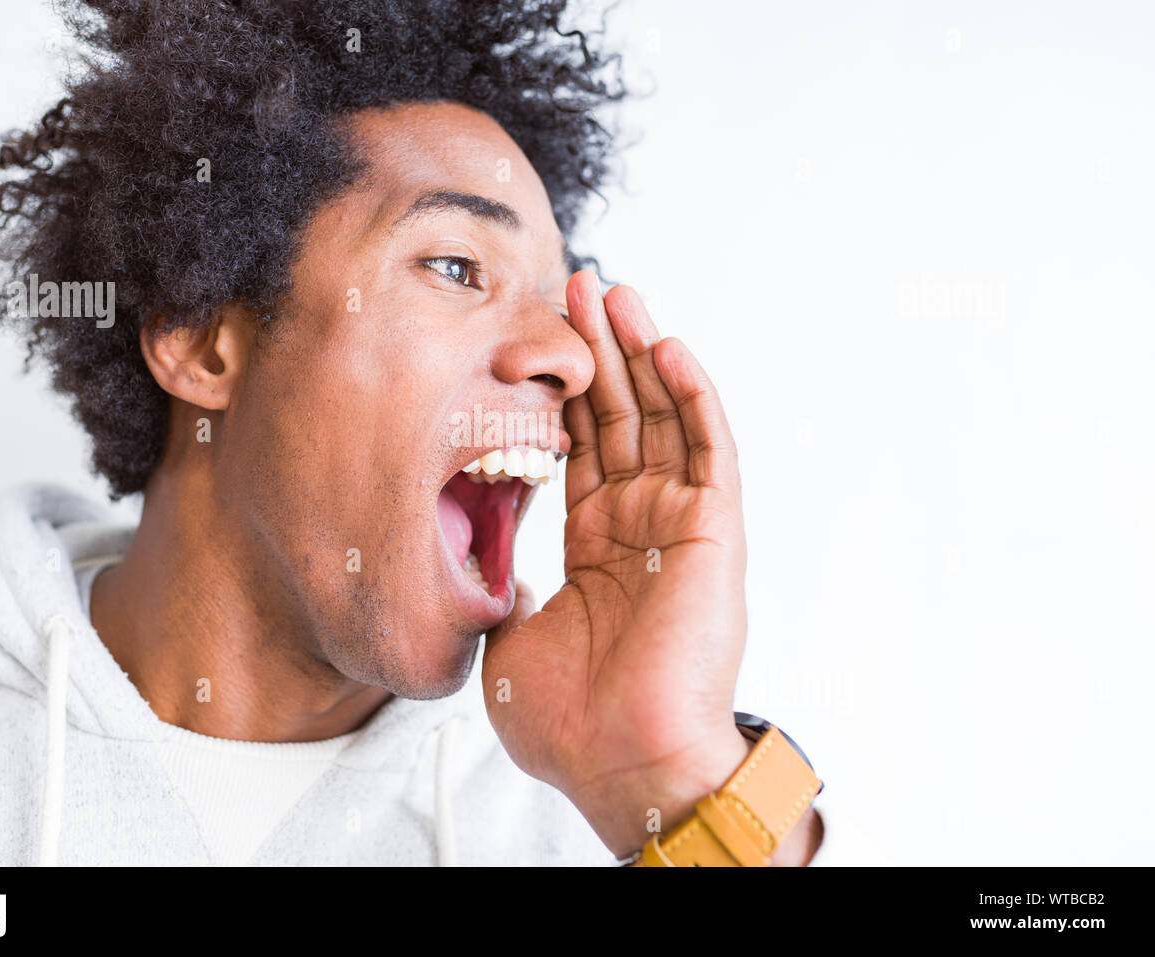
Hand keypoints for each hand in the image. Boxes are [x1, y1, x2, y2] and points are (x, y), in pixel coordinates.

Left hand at [483, 270, 775, 858]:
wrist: (621, 764)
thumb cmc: (570, 720)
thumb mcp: (513, 639)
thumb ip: (510, 590)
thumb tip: (494, 571)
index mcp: (596, 545)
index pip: (581, 447)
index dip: (563, 392)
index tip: (542, 341)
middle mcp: (640, 524)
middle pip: (621, 417)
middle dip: (598, 352)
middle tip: (578, 286)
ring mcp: (679, 523)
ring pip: (664, 417)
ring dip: (640, 352)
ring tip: (614, 292)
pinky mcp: (714, 529)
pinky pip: (708, 448)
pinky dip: (692, 394)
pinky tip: (667, 347)